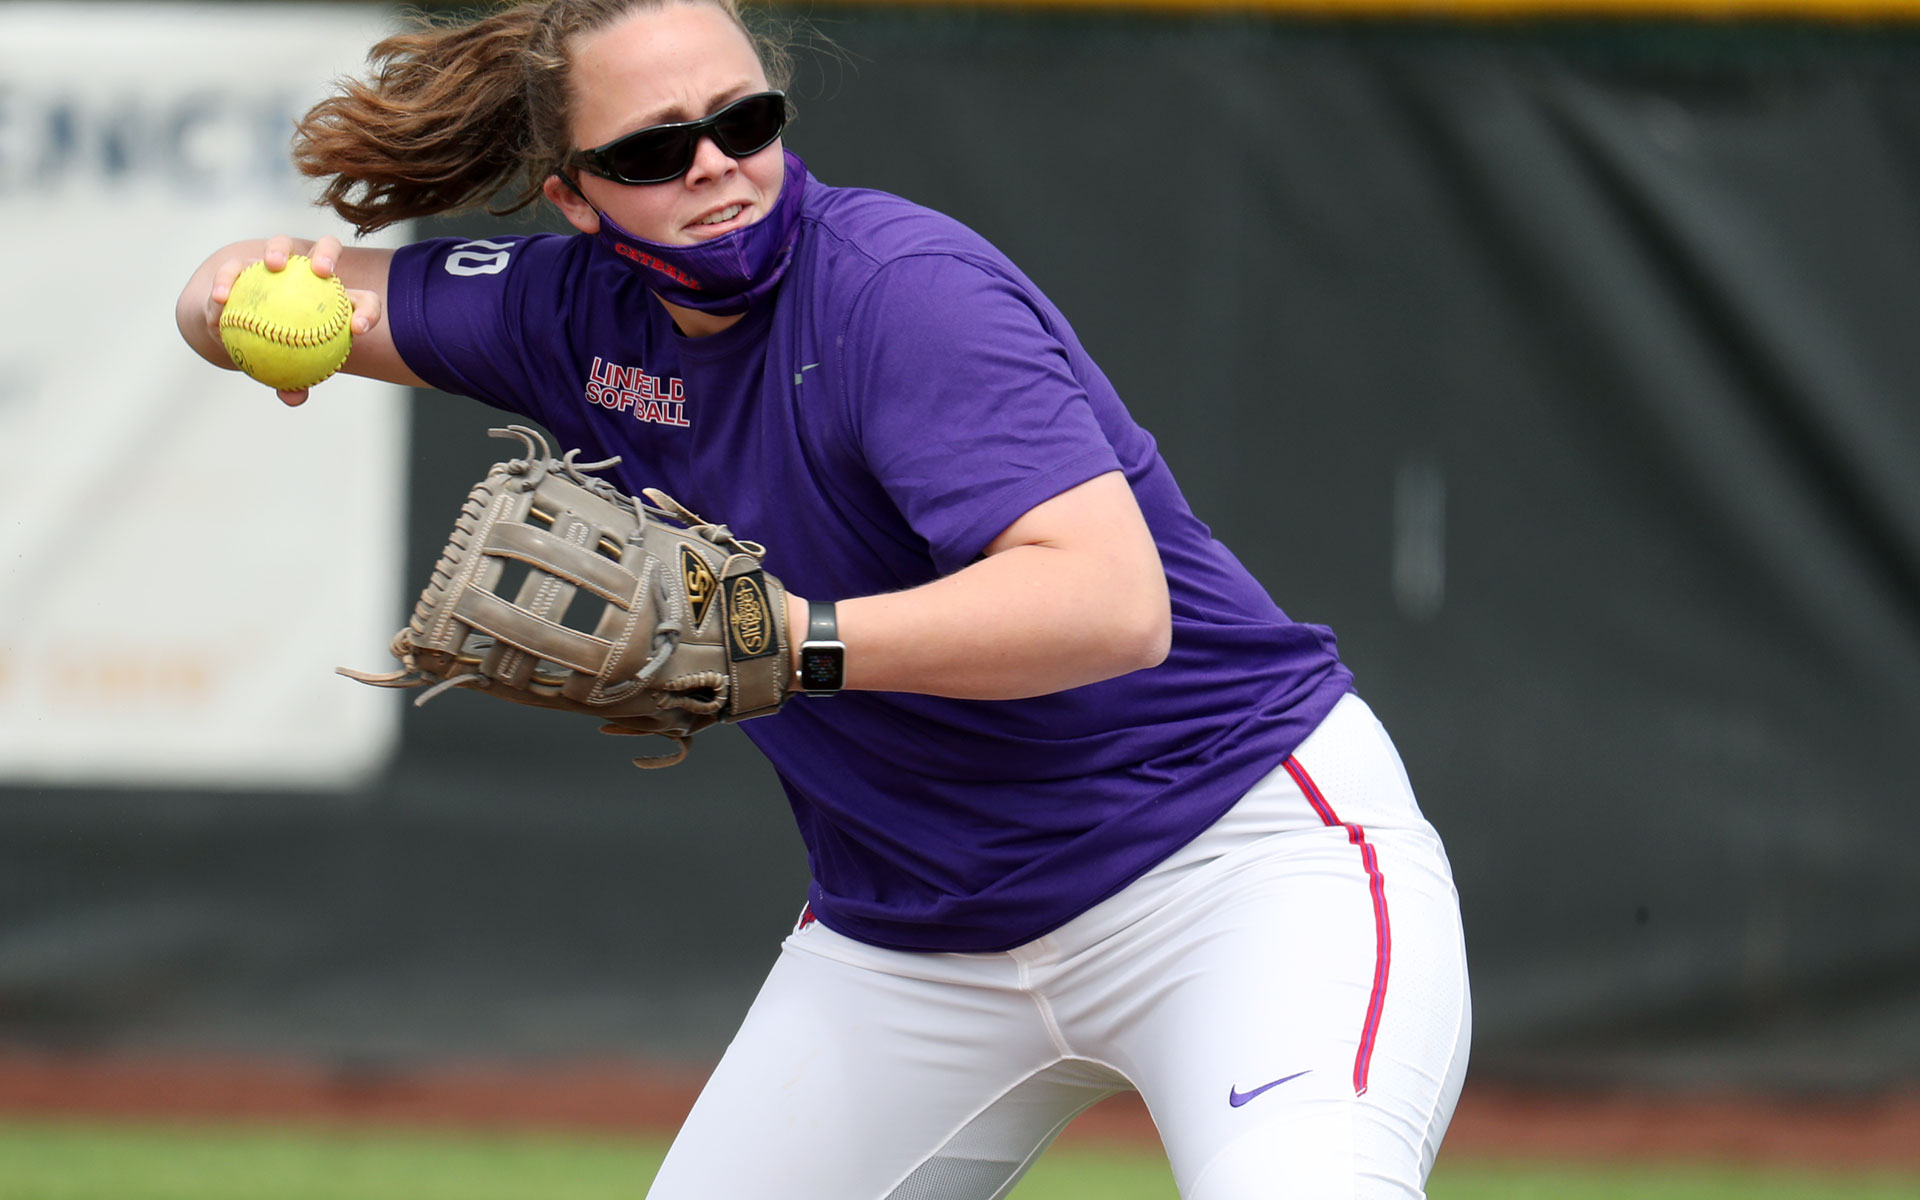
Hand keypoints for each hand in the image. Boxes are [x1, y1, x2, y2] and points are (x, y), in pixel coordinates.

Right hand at [203, 235, 383, 406]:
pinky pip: (234, 268)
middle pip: (327, 248)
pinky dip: (228, 280)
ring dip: (278, 250)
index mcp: (335, 297)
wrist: (244, 329)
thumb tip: (293, 398)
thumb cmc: (280, 350)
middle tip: (322, 272)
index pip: (362, 300)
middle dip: (328, 254)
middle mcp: (308, 269)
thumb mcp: (288, 368)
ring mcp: (275, 261)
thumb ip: (293, 380)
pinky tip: (220, 298)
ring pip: (280, 244)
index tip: (357, 329)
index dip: (367, 311)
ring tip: (272, 265)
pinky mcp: (241, 262)